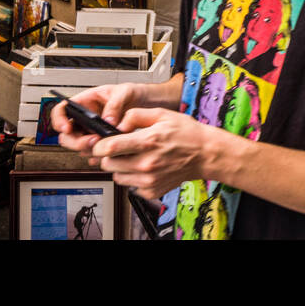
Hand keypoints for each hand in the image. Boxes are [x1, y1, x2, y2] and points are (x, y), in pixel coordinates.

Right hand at [51, 83, 146, 152]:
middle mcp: (84, 118)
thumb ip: (115, 105)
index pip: (62, 110)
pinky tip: (106, 154)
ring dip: (87, 149)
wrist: (145, 103)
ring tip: (103, 147)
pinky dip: (97, 155)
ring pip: (78, 145)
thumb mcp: (124, 92)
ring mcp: (91, 131)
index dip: (59, 120)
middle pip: (66, 134)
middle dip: (75, 141)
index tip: (67, 128)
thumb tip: (107, 120)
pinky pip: (92, 152)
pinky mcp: (100, 142)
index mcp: (85, 102)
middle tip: (92, 141)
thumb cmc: (131, 93)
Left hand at [90, 108, 212, 199]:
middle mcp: (147, 163)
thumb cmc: (187, 134)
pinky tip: (145, 168)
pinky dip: (133, 178)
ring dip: (120, 168)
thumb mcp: (162, 114)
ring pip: (117, 177)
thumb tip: (118, 123)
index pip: (110, 147)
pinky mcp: (152, 191)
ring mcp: (149, 180)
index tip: (99, 143)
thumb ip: (136, 115)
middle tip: (119, 149)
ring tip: (134, 158)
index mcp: (148, 142)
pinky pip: (131, 186)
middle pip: (108, 164)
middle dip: (108, 156)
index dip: (99, 145)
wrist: (206, 154)